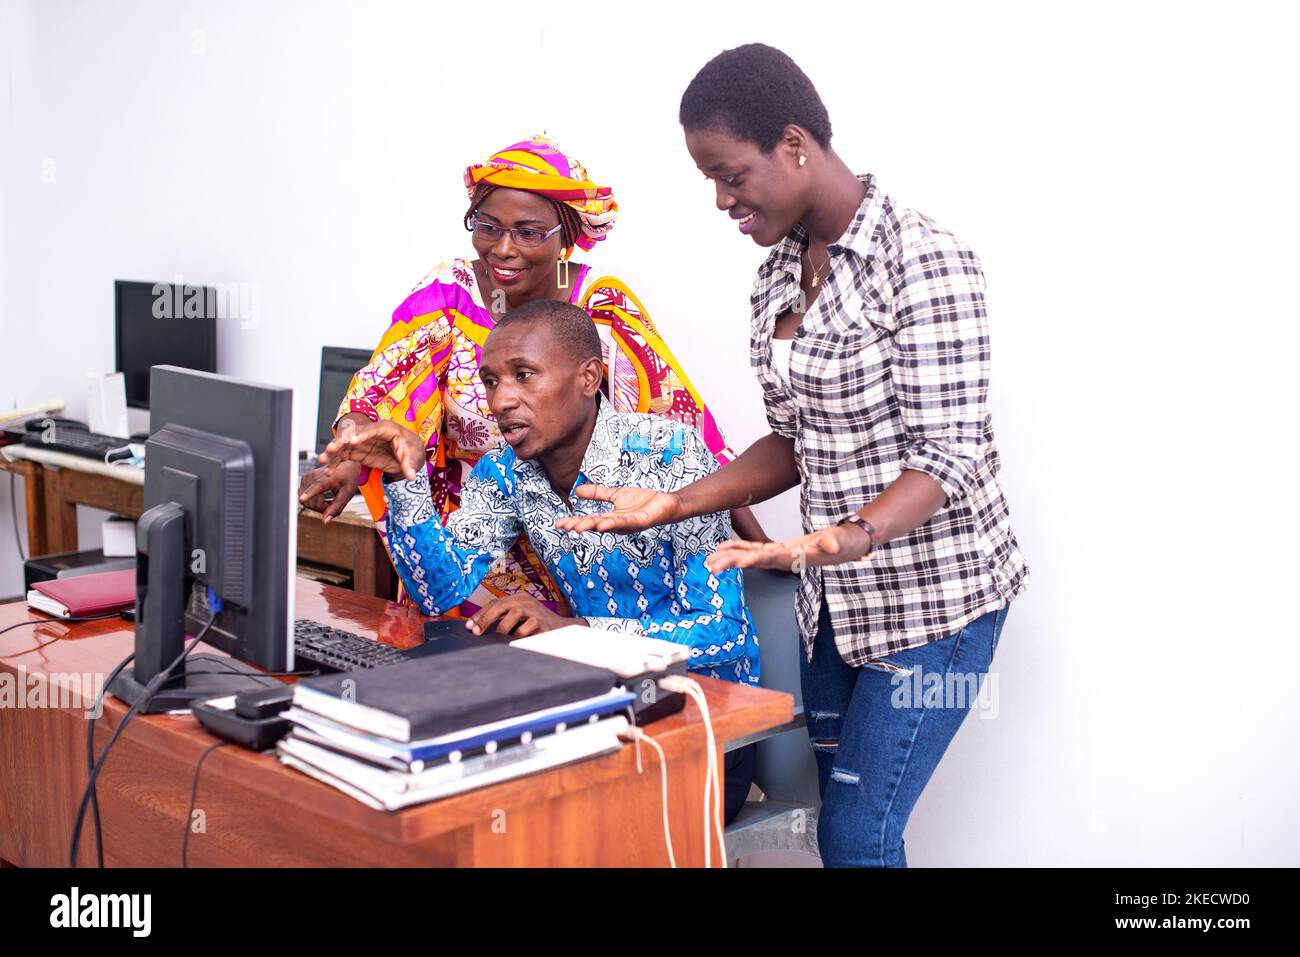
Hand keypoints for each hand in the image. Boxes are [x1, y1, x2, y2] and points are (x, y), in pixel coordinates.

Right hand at [298, 460, 361, 523]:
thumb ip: (336, 508)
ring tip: (330, 499)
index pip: (318, 487)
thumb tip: (325, 522)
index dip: (310, 494)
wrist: (344, 464)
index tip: (303, 498)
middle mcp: (315, 475)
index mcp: (329, 477)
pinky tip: (322, 496)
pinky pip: (304, 498)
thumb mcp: (347, 494)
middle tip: (334, 504)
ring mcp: (307, 476)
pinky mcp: (303, 478)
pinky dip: (313, 501)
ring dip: (318, 505)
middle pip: (313, 503)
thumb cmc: (348, 479)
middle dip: (323, 509)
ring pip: (306, 502)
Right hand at [320, 419, 425, 481]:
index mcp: (386, 429)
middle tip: (331, 448)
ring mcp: (362, 442)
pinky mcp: (358, 452)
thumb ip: (409, 466)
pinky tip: (328, 470)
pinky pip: (344, 456)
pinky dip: (336, 462)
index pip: (373, 430)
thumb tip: (411, 477)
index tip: (352, 441)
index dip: (362, 435)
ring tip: (323, 460)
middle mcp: (371, 433)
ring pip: (345, 445)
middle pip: (354, 435)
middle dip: (341, 441)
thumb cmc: (411, 449)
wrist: (408, 452)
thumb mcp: (412, 457)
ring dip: (333, 452)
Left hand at [466, 594, 582, 637]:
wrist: (563, 629)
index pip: (494, 602)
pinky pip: (522, 632)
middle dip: (485, 620)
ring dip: (502, 631)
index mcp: (518, 597)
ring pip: (509, 619)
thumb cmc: (537, 625)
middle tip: (476, 632)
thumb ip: (505, 617)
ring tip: (501, 639)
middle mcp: (525, 600)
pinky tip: (520, 641)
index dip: (480, 614)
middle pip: (499, 606)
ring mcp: (533, 610)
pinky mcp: (540, 622)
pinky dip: (517, 638)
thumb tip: (478, 626)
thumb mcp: (521, 616)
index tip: (469, 626)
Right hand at [553, 484, 682, 532]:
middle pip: (595, 525)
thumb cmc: (643, 501)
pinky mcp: (641, 521)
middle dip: (579, 526)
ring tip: (577, 527)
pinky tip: (603, 523)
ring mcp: (628, 525)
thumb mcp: (616, 495)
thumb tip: (577, 491)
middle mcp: (617, 525)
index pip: (588, 520)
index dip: (573, 522)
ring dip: (592, 527)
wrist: (666, 503)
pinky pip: (626, 523)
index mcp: (610, 519)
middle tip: (564, 527)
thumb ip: (598, 494)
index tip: (558, 524)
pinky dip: (614, 523)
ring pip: (607, 526)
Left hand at [705, 523, 872, 573]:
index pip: (771, 559)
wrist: (847, 545)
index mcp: (795, 557)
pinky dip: (739, 547)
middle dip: (732, 562)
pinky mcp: (778, 549)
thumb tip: (830, 546)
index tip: (737, 563)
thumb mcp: (841, 540)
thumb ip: (834, 543)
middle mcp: (783, 558)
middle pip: (754, 561)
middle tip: (711, 566)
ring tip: (709, 561)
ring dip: (730, 557)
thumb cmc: (844, 543)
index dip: (753, 560)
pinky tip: (723, 547)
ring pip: (750, 556)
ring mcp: (779, 554)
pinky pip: (754, 549)